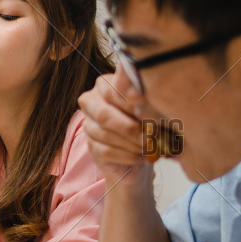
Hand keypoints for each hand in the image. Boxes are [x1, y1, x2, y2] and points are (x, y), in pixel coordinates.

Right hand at [78, 71, 153, 185]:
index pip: (110, 92)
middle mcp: (91, 103)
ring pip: (105, 135)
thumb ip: (146, 103)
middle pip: (104, 115)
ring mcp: (89, 125)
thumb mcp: (150, 107)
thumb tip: (148, 105)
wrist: (145, 148)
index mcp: (104, 85)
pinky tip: (143, 156)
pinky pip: (107, 151)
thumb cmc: (149, 121)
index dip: (131, 104)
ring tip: (151, 147)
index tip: (151, 114)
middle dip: (130, 128)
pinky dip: (128, 156)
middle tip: (151, 137)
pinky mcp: (92, 147)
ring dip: (132, 144)